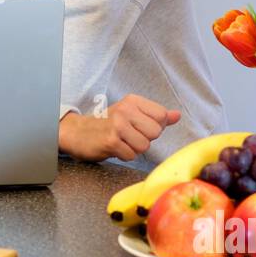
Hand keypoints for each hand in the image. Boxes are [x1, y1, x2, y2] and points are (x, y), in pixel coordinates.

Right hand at [59, 95, 179, 162]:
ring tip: (122, 142)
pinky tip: (114, 148)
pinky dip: (124, 156)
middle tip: (128, 136)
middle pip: (155, 132)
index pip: (161, 116)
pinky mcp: (110, 140)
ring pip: (144, 145)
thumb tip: (177, 115)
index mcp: (133, 101)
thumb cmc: (108, 125)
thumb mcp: (132, 115)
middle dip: (144, 139)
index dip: (154, 127)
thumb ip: (156, 116)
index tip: (139, 127)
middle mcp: (125, 109)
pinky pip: (131, 155)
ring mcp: (117, 124)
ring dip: (134, 149)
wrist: (78, 133)